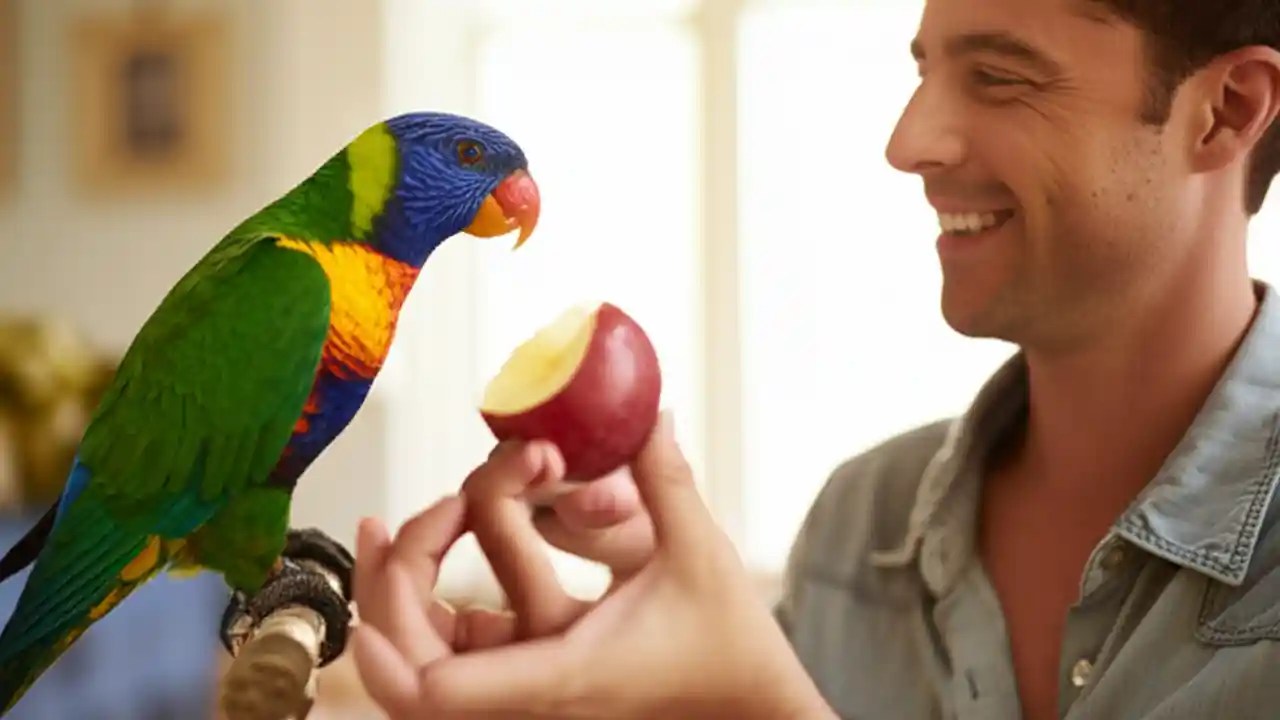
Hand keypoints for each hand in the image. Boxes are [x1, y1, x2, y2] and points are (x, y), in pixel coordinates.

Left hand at [351, 413, 835, 719]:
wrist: (748, 704)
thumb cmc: (729, 644)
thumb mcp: (699, 552)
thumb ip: (666, 479)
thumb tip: (650, 413)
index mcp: (561, 670)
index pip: (438, 690)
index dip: (388, 639)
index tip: (393, 554)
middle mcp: (533, 693)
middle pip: (411, 675)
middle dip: (391, 589)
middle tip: (407, 516)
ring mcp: (530, 693)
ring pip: (426, 670)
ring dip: (402, 600)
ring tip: (402, 529)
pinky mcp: (536, 680)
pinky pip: (461, 655)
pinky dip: (435, 612)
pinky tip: (447, 552)